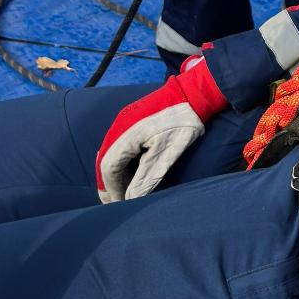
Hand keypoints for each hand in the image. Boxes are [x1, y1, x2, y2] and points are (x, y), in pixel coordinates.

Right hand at [95, 55, 224, 200]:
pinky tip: (129, 172)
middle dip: (109, 184)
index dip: (112, 189)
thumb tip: (130, 199)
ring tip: (123, 191)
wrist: (194, 94)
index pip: (108, 167)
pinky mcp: (129, 120)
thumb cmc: (183, 123)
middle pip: (104, 161)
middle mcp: (118, 126)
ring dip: (113, 174)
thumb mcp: (167, 154)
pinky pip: (117, 144)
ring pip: (109, 153)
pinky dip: (120, 162)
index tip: (120, 204)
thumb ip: (147, 177)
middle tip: (117, 203)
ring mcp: (122, 121)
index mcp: (125, 134)